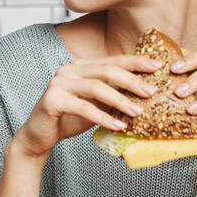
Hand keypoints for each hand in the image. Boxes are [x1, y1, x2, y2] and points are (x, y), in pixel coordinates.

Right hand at [9, 53, 164, 159]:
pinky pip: (82, 107)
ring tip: (138, 112)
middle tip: (151, 92)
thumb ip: (112, 96)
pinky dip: (102, 117)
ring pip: (95, 87)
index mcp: (81, 67)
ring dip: (119, 100)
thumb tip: (144, 95)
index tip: (158, 66)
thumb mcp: (95, 105)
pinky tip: (118, 126)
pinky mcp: (52, 100)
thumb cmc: (69, 119)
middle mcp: (69, 70)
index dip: (136, 62)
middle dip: (131, 80)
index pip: (112, 60)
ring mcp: (58, 83)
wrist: (39, 137)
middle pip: (106, 70)